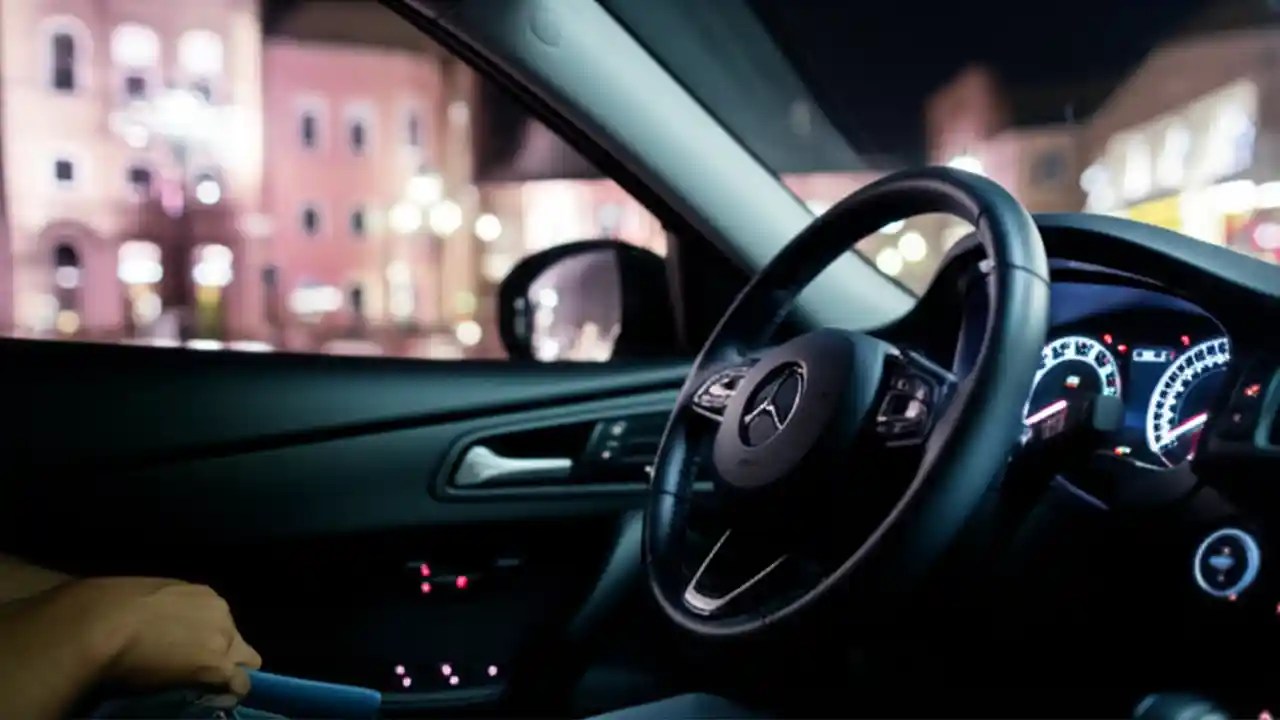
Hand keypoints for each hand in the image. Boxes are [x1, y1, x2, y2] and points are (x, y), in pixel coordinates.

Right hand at [58, 577, 262, 694]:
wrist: (107, 622)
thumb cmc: (112, 606)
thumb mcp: (150, 600)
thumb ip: (169, 613)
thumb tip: (163, 627)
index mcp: (205, 596)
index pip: (222, 624)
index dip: (210, 643)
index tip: (194, 655)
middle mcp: (222, 613)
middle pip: (236, 643)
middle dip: (222, 658)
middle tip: (197, 675)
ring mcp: (223, 639)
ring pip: (242, 664)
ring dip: (224, 675)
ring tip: (202, 689)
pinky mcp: (217, 665)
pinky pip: (237, 684)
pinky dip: (228, 692)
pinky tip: (213, 699)